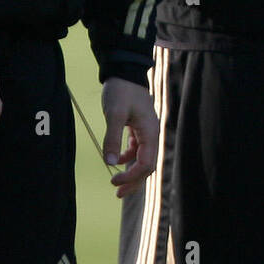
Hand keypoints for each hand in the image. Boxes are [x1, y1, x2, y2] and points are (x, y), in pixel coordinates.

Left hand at [100, 79, 158, 197]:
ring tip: (117, 184)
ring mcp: (146, 131)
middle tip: (117, 193)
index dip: (132, 177)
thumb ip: (112, 139)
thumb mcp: (114, 114)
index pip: (146, 164)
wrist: (124, 70)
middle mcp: (152, 134)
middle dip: (133, 181)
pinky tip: (118, 162)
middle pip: (147, 166)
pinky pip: (138, 149)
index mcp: (150, 132)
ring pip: (142, 159)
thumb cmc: (121, 90)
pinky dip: (129, 158)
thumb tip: (111, 163)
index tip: (115, 182)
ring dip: (131, 172)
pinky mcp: (139, 127)